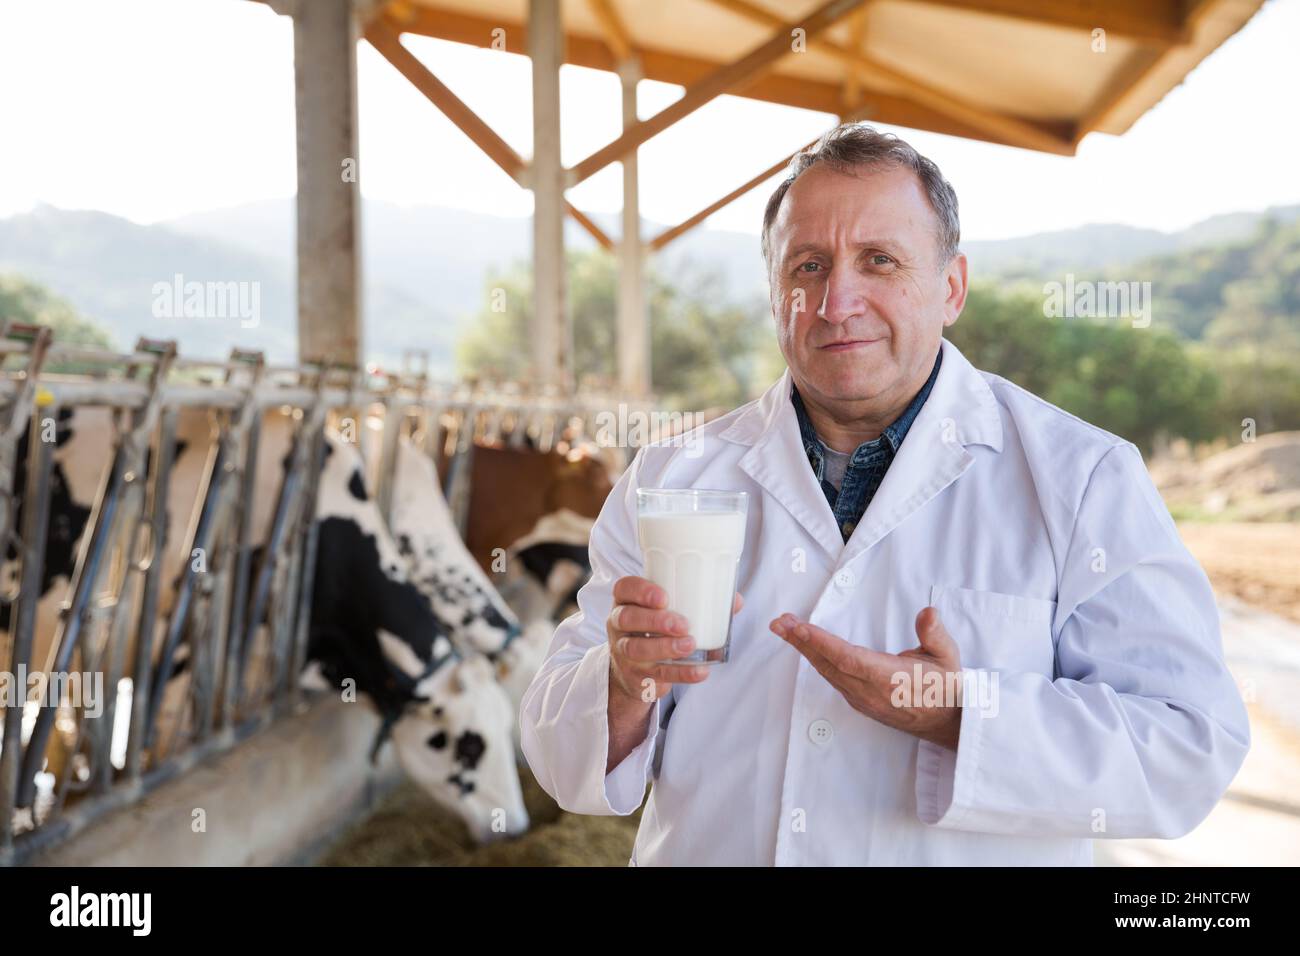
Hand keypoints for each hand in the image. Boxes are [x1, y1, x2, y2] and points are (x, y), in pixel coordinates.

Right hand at [607, 575, 743, 704]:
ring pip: (636, 648)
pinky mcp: (636, 675)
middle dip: (655, 621)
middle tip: (683, 625)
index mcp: (627, 601)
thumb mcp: (669, 611)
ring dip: (665, 647)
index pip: (625, 589)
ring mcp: (624, 651)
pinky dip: (680, 673)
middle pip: (627, 618)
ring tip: (690, 645)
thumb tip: (735, 600)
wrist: (633, 671)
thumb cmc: (656, 629)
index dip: (641, 591)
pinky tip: (700, 671)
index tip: (664, 597)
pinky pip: (656, 675)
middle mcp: (619, 624)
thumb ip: (699, 603)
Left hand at [769, 607, 962, 750]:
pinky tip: (806, 647)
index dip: (821, 643)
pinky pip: (833, 679)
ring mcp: (863, 700)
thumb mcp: (948, 656)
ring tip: (785, 629)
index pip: (848, 658)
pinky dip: (817, 660)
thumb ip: (935, 633)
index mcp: (890, 678)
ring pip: (828, 672)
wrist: (948, 722)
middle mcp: (871, 692)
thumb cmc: (946, 685)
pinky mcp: (860, 702)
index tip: (798, 627)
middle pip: (829, 664)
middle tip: (778, 622)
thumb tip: (928, 612)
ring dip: (805, 650)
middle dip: (801, 642)